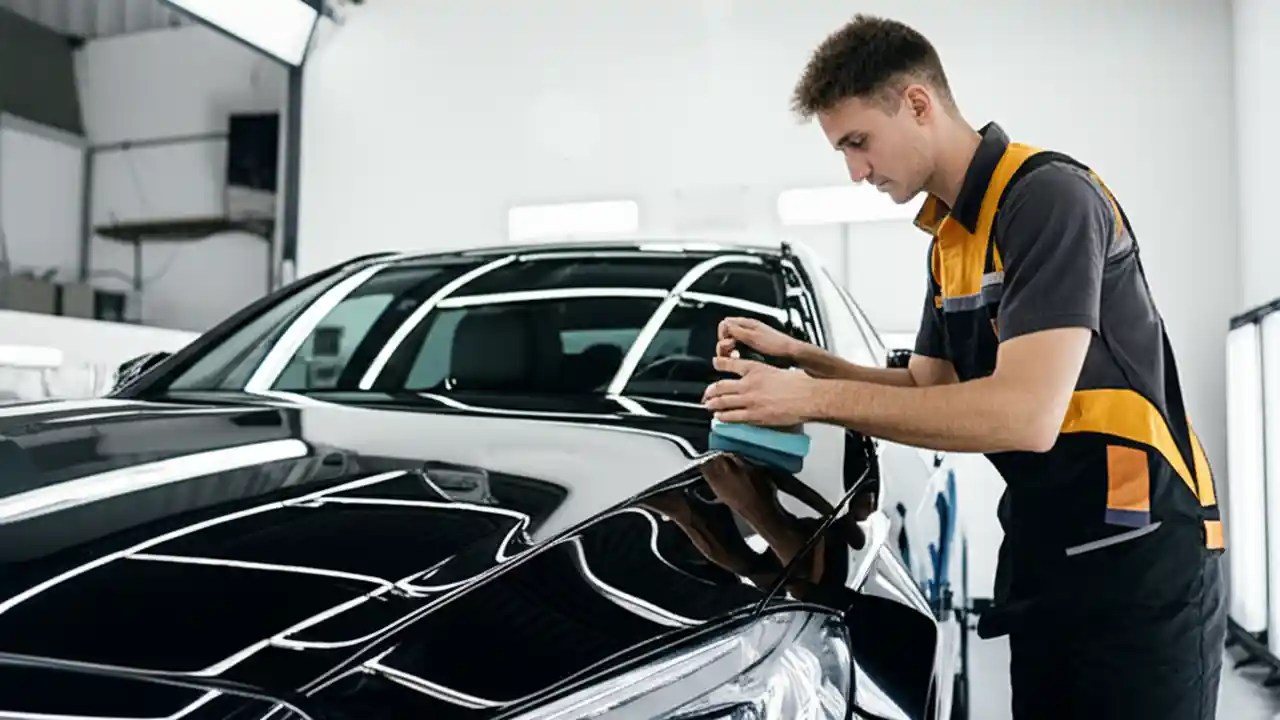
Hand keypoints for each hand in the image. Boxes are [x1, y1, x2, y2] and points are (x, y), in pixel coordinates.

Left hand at [702, 356, 821, 425]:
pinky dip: (723, 417)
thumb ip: (765, 372)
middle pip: (721, 386)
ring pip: (723, 402)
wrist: (806, 396)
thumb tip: (761, 376)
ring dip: (713, 405)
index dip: (719, 363)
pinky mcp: (754, 416)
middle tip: (706, 394)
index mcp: (756, 369)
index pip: (730, 364)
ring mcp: (750, 401)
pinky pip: (733, 417)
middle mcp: (748, 384)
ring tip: (708, 406)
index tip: (715, 363)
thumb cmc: (799, 383)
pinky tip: (719, 417)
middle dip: (710, 391)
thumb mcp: (779, 369)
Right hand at [716, 317, 802, 359]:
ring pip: (732, 342)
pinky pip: (739, 348)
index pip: (725, 324)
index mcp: (747, 324)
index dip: (722, 334)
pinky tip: (740, 359)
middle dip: (724, 344)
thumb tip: (724, 325)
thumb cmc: (777, 345)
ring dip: (729, 350)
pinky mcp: (754, 346)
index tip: (726, 344)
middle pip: (726, 333)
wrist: (791, 354)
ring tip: (735, 357)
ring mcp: (751, 338)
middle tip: (730, 353)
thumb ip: (738, 331)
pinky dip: (736, 354)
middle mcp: (748, 329)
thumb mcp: (753, 338)